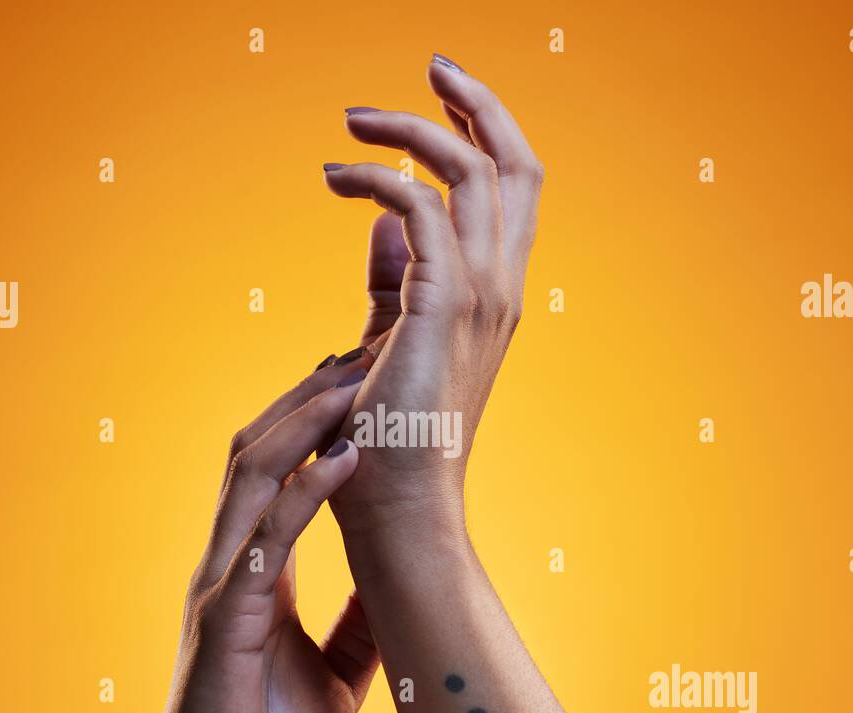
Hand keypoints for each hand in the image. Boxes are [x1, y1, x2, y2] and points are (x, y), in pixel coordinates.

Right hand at [69, 362, 378, 712]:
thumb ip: (356, 626)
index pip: (278, 476)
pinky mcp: (222, 622)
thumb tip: (397, 593)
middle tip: (359, 350)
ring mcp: (222, 588)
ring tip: (354, 378)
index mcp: (257, 574)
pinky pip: (265, 538)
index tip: (361, 382)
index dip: (314, 425)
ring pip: (251, 476)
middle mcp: (232, 565)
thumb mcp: (334, 677)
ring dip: (303, 422)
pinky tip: (347, 459)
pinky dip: (306, 491)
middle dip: (306, 398)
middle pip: (258, 453)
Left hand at [322, 54, 542, 538]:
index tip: (440, 94)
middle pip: (516, 165)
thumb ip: (393, 279)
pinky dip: (380, 177)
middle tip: (431, 66)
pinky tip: (335, 179)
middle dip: (478, 103)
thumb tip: (382, 219)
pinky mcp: (441, 305)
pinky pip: (420, 207)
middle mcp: (501, 288)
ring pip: (474, 172)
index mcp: (495, 295)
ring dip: (414, 130)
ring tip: (352, 121)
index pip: (512, 191)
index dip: (487, 132)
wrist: (396, 507)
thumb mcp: (391, 338)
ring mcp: (480, 296)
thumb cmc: (387, 437)